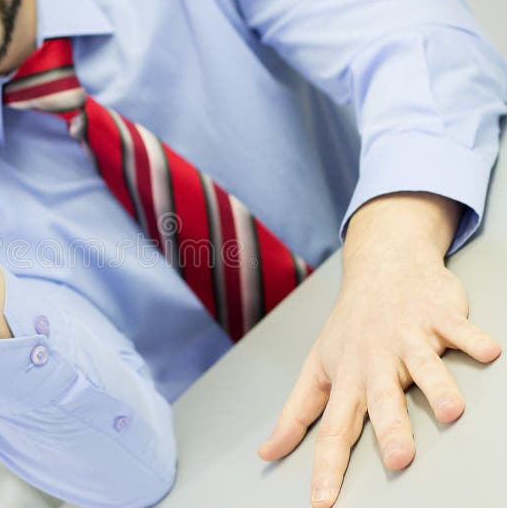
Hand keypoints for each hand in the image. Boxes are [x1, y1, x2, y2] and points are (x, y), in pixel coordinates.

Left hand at [258, 193, 501, 506]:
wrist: (381, 266)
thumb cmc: (350, 327)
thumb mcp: (317, 367)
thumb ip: (296, 413)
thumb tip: (266, 451)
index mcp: (346, 378)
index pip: (332, 428)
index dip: (326, 465)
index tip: (322, 501)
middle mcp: (375, 359)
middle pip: (382, 399)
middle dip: (390, 428)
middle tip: (399, 459)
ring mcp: (407, 336)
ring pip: (424, 365)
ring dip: (437, 386)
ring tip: (452, 411)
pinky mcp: (438, 316)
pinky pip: (458, 329)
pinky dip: (473, 340)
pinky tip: (488, 352)